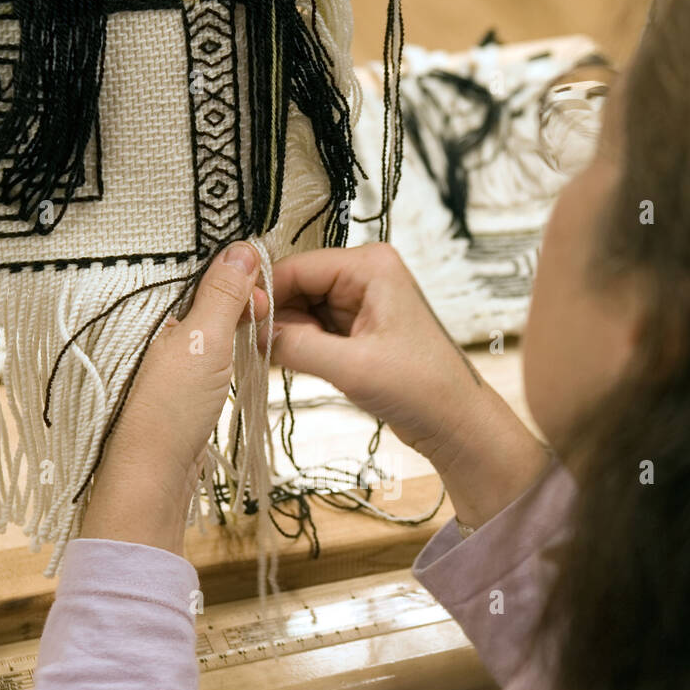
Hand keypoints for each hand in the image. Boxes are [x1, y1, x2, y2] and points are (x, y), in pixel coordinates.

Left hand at [80, 241, 266, 554]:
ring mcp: (176, 369)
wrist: (156, 472)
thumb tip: (240, 248)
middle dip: (245, 304)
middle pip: (212, 306)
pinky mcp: (187, 395)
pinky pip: (215, 361)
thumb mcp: (203, 339)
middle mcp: (167, 339)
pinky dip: (233, 357)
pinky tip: (245, 363)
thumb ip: (222, 295)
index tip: (268, 288)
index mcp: (165, 318)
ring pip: (216, 334)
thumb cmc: (172, 408)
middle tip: (270, 315)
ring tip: (264, 333)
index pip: (207, 281)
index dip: (240, 278)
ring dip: (241, 330)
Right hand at [262, 244, 548, 527]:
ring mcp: (360, 302)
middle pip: (296, 286)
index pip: (298, 266)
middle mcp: (364, 275)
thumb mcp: (352, 367)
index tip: (236, 322)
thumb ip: (297, 346)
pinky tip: (288, 365)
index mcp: (370, 266)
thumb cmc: (422, 389)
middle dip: (274, 316)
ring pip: (301, 310)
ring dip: (285, 336)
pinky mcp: (357, 330)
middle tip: (250, 348)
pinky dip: (298, 347)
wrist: (454, 424)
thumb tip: (252, 334)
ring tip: (272, 361)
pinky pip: (313, 330)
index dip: (265, 293)